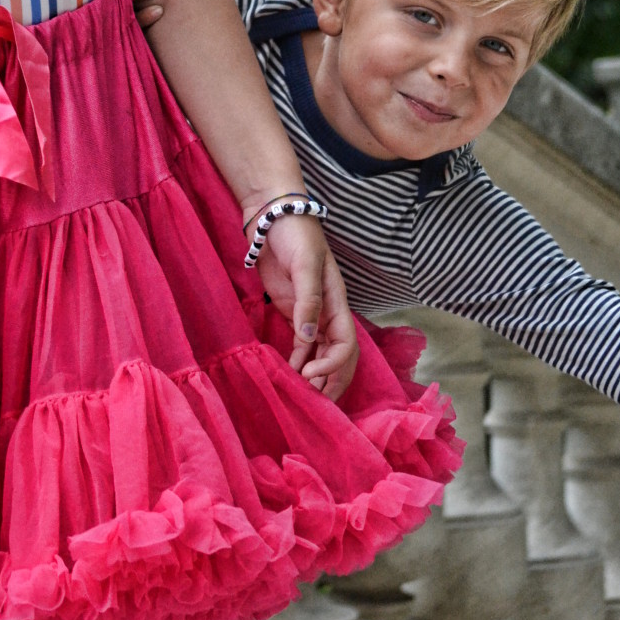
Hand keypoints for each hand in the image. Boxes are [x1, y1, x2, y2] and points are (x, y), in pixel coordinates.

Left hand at [253, 212, 358, 402]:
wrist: (273, 217)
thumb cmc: (296, 235)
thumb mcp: (305, 264)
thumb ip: (308, 301)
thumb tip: (308, 339)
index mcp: (338, 302)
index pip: (345, 343)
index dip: (332, 364)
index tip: (308, 373)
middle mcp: (328, 312)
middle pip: (338, 355)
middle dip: (332, 380)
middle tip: (316, 403)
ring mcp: (309, 314)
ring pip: (320, 353)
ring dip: (315, 375)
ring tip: (303, 396)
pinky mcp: (291, 311)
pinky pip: (300, 344)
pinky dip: (297, 360)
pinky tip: (289, 373)